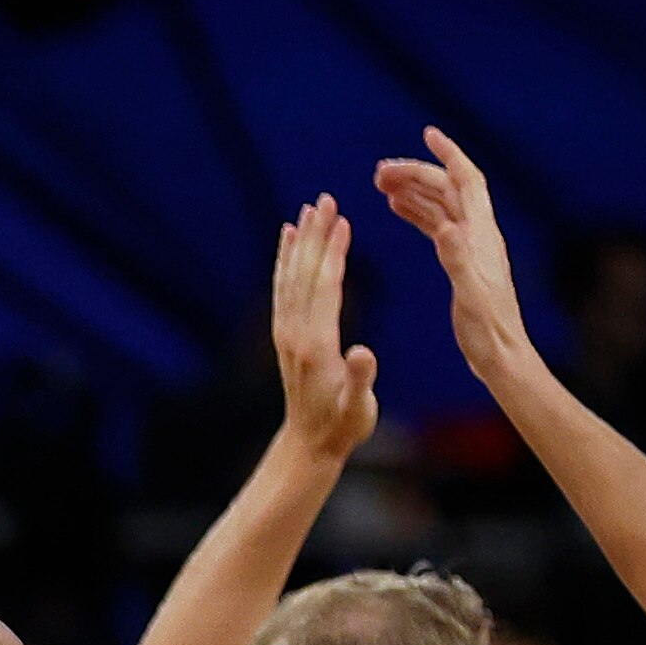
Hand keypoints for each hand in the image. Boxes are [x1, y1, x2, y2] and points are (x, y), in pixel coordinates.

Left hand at [269, 197, 380, 461]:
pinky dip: (284, 263)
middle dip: (315, 236)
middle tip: (324, 199)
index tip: (341, 221)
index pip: (325, 288)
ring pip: (290, 278)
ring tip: (307, 210)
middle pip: (305, 275)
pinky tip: (288, 240)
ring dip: (300, 243)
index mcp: (318, 345)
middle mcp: (295, 335)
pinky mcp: (284, 336)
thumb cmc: (343, 426)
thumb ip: (362, 379)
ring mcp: (286, 334)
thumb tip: (363, 353)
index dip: (333, 254)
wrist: (309, 444)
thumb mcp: (359, 407)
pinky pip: (282, 291)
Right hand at [373, 125, 529, 372]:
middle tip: (378, 172)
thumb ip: (457, 259)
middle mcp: (476, 233)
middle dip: (416, 173)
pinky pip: (436, 225)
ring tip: (380, 184)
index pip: (466, 180)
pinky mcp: (459, 261)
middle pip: (447, 188)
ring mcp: (468, 245)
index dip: (448, 155)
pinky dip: (416, 212)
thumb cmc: (487, 329)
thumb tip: (445, 227)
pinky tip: (397, 208)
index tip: (427, 133)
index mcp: (480, 235)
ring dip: (413, 189)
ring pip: (439, 204)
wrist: (500, 353)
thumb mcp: (471, 294)